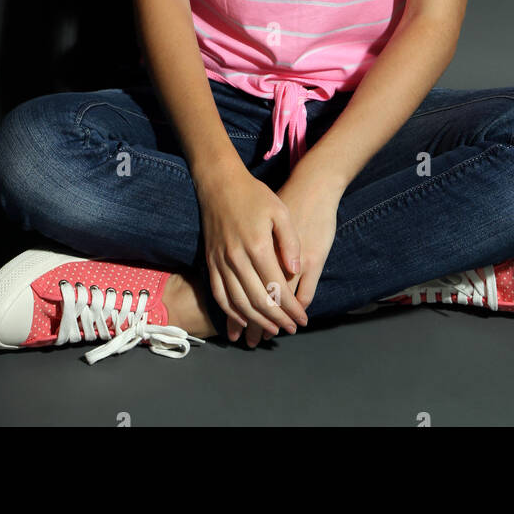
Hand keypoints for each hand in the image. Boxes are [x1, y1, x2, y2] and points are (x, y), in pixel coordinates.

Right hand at [195, 163, 309, 341]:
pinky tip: (243, 320)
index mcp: (257, 246)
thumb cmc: (254, 195)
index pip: (277, 288)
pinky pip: (219, 294)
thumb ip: (290, 242)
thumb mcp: (280, 211)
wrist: (219, 183)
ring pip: (238, 303)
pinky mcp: (211, 262)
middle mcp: (237, 259)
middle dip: (277, 320)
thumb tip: (295, 272)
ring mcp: (221, 262)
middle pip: (258, 301)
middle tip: (291, 329)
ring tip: (272, 330)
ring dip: (256, 321)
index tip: (302, 319)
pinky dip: (231, 312)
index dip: (291, 308)